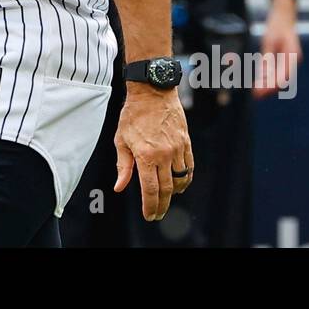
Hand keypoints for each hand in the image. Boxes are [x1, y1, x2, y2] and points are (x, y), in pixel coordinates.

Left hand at [114, 85, 192, 220]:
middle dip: (161, 205)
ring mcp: (177, 149)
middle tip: (157, 214)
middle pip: (166, 189)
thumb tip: (119, 187)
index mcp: (146, 155)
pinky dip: (185, 179)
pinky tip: (180, 184)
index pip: (150, 189)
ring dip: (174, 193)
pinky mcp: (186, 142)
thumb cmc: (133, 115)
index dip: (150, 206)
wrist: (153, 92)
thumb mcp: (121, 139)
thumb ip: (123, 166)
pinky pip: (189, 167)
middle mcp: (164, 154)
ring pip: (180, 180)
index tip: (149, 216)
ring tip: (166, 199)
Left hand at [253, 0, 300, 98]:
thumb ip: (268, 58)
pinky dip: (267, 78)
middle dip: (268, 89)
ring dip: (267, 86)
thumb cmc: (277, 25)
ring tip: (255, 93)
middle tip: (255, 95)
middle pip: (281, 80)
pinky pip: (275, 72)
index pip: (283, 76)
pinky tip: (257, 83)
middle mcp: (293, 60)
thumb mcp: (269, 40)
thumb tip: (263, 75)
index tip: (260, 92)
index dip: (271, 86)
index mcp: (293, 55)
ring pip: (278, 78)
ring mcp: (289, 61)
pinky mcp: (283, 60)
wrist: (284, 15)